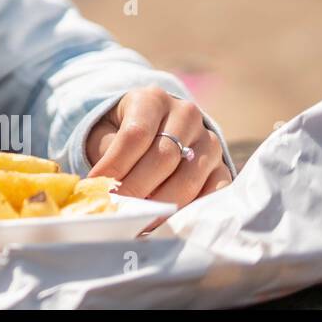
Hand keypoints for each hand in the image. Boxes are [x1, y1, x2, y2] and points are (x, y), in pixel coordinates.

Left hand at [85, 86, 232, 209]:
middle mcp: (186, 115)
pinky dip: (189, 211)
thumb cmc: (122, 132)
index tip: (98, 186)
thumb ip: (107, 153)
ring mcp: (208, 141)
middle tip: (118, 208)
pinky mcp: (222, 167)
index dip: (116, 164)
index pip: (136, 134)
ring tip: (138, 219)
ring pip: (188, 179)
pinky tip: (166, 222)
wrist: (156, 129)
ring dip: (161, 205)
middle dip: (136, 188)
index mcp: (152, 99)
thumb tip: (103, 185)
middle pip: (163, 157)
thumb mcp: (107, 132)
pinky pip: (212, 193)